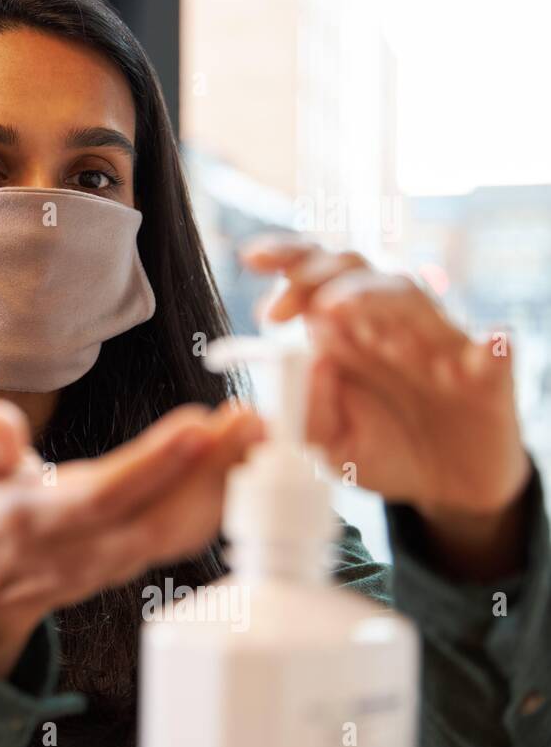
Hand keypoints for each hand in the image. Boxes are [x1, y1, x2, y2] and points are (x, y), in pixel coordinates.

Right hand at [0, 398, 263, 677]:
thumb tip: (2, 426)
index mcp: (34, 524)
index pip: (102, 498)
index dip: (151, 466)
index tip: (195, 427)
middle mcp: (81, 551)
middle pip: (157, 517)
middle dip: (210, 469)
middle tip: (249, 419)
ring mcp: (115, 563)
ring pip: (181, 531)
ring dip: (226, 482)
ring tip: (256, 429)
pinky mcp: (139, 560)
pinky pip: (186, 536)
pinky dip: (223, 498)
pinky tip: (245, 458)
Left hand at [240, 237, 531, 576]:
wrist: (441, 486)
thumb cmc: (380, 450)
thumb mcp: (328, 444)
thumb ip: (308, 413)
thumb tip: (311, 362)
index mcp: (340, 332)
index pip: (313, 277)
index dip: (287, 259)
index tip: (252, 259)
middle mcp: (385, 325)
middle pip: (355, 271)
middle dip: (318, 272)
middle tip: (286, 304)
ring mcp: (435, 345)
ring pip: (410, 298)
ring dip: (372, 296)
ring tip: (335, 306)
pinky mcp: (486, 377)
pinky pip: (495, 352)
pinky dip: (493, 345)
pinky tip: (490, 343)